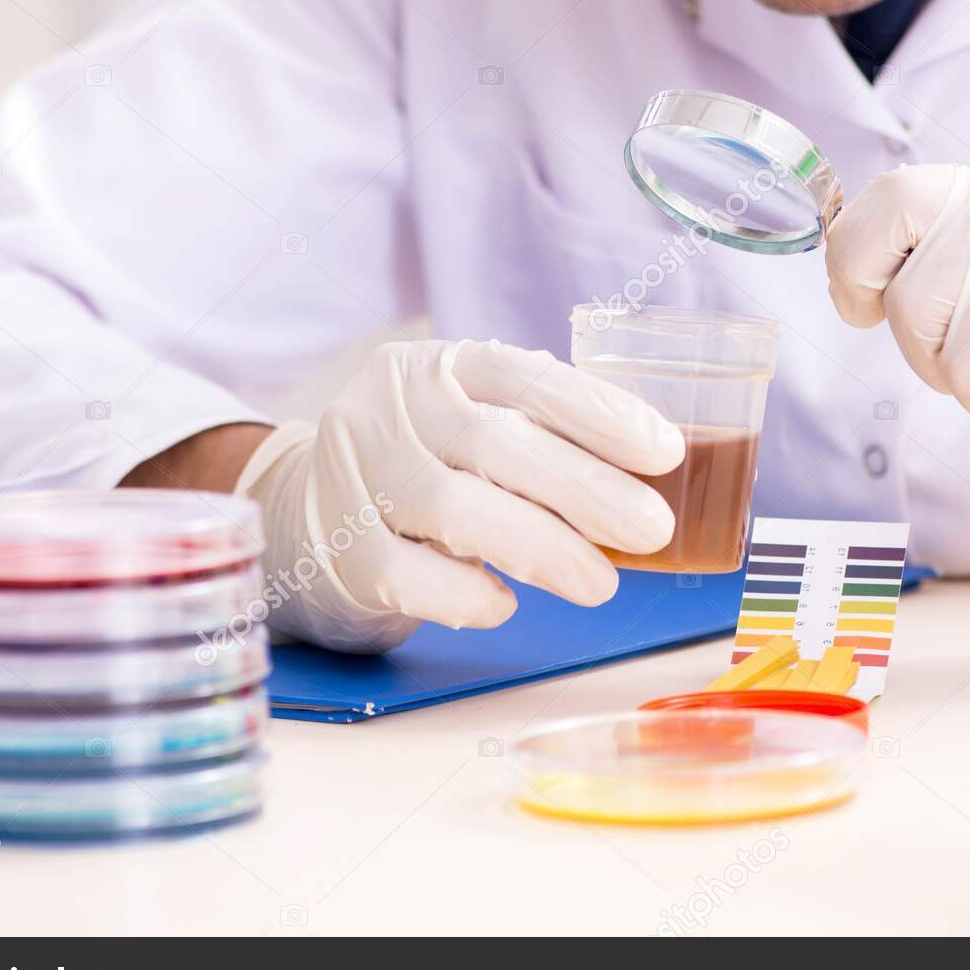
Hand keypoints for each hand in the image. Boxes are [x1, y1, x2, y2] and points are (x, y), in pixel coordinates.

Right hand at [236, 339, 683, 651]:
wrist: (303, 507)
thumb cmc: (426, 464)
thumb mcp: (474, 425)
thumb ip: (542, 439)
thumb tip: (647, 485)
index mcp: (441, 365)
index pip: (525, 378)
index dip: (599, 413)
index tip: (666, 451)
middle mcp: (392, 406)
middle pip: (495, 445)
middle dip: (585, 490)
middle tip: (653, 530)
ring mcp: (355, 472)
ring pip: (454, 510)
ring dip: (540, 549)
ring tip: (600, 583)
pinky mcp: (335, 543)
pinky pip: (407, 575)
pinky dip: (465, 595)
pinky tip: (504, 603)